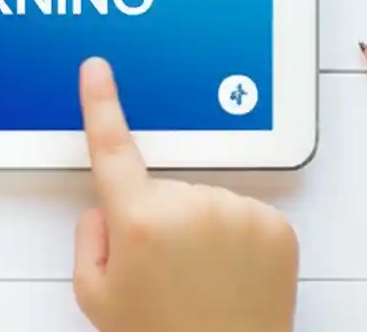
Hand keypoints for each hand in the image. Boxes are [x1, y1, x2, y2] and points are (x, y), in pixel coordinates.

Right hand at [73, 58, 298, 331]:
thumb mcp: (96, 296)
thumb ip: (90, 238)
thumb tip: (108, 208)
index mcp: (141, 221)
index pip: (113, 148)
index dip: (101, 103)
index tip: (97, 70)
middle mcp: (192, 207)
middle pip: (162, 188)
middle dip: (156, 218)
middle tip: (163, 271)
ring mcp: (239, 213)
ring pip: (204, 200)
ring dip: (198, 228)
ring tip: (199, 279)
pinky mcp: (276, 225)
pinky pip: (241, 213)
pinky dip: (234, 237)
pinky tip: (229, 274)